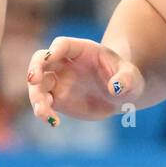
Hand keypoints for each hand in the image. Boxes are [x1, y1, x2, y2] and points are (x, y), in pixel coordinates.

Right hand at [26, 36, 142, 125]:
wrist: (121, 95)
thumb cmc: (127, 79)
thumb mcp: (132, 78)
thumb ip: (125, 79)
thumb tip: (115, 88)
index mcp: (82, 50)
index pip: (63, 45)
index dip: (55, 49)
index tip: (50, 56)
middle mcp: (65, 63)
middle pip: (42, 60)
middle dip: (35, 67)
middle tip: (34, 79)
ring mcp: (59, 80)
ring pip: (39, 84)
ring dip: (36, 96)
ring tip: (43, 112)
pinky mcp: (57, 99)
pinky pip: (44, 103)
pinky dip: (44, 112)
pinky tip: (53, 122)